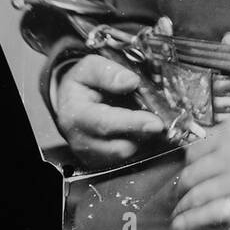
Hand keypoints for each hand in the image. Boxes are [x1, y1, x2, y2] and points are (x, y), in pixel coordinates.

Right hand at [55, 54, 165, 168]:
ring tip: (145, 118)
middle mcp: (80, 140)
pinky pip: (126, 159)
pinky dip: (138, 144)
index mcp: (75, 114)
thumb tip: (131, 82)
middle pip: (119, 147)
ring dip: (143, 139)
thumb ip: (108, 72)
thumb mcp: (89, 67)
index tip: (156, 123)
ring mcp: (90, 154)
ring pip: (126, 155)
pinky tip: (138, 128)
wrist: (69, 101)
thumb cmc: (82, 83)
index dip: (132, 124)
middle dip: (144, 135)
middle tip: (160, 120)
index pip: (105, 124)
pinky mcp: (100, 162)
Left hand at [171, 114, 229, 229]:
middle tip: (173, 193)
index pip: (196, 148)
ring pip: (198, 194)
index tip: (185, 167)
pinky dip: (192, 220)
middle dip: (179, 186)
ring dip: (182, 206)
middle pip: (192, 173)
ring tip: (175, 212)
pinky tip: (180, 225)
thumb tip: (212, 140)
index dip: (188, 160)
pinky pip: (212, 212)